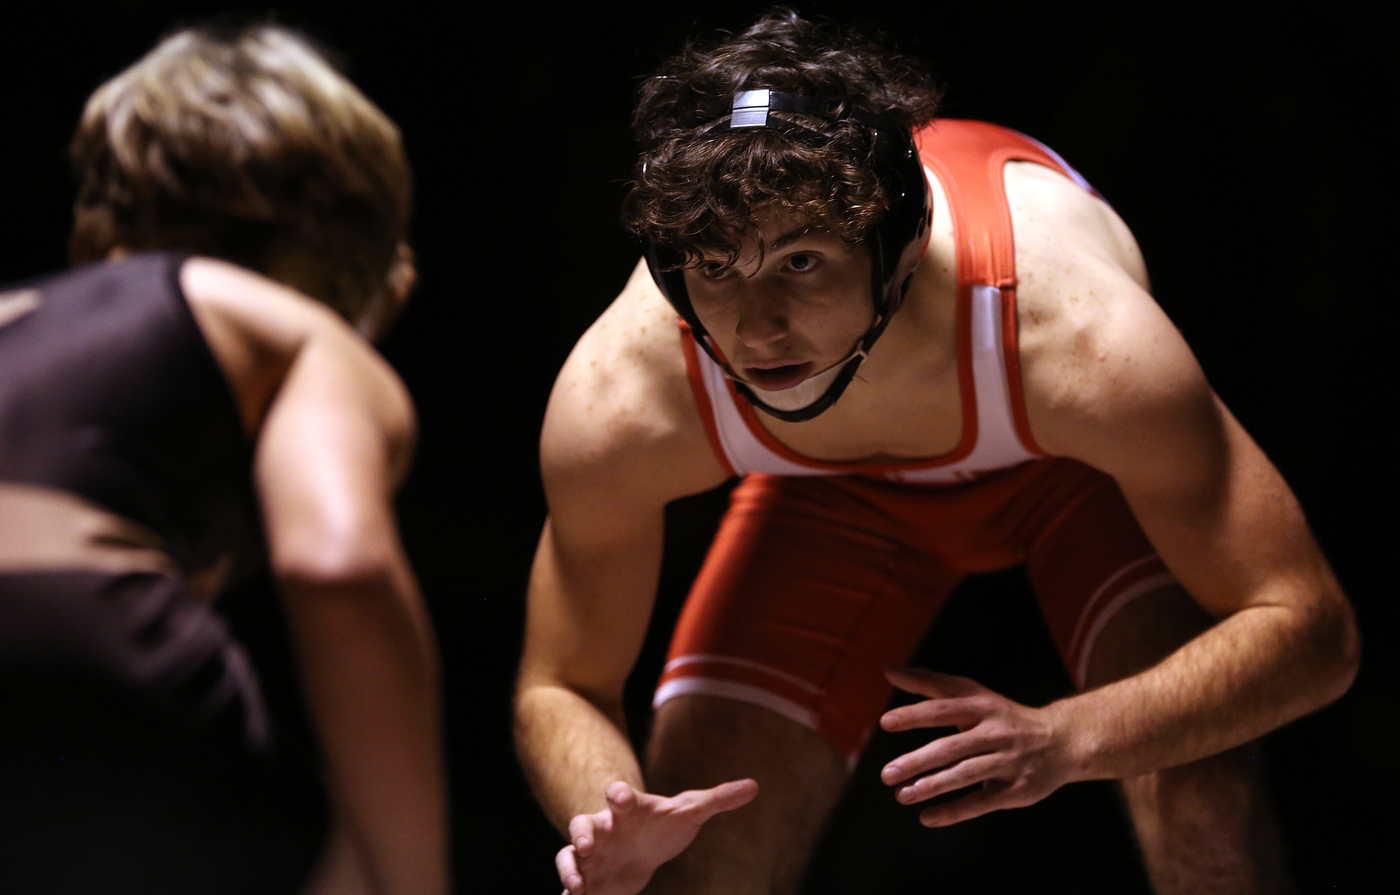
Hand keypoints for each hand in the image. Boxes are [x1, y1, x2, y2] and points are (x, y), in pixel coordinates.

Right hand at [556, 778, 757, 894]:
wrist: (644, 846)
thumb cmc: (666, 824)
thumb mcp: (692, 812)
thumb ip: (719, 799)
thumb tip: (755, 785)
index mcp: (628, 808)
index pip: (619, 795)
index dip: (618, 794)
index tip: (618, 798)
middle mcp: (603, 827)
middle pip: (581, 823)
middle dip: (580, 833)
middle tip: (583, 846)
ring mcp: (591, 853)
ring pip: (568, 856)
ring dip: (569, 870)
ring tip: (576, 889)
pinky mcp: (589, 876)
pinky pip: (571, 884)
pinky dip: (568, 894)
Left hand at [878, 668, 1072, 826]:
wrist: (1062, 741)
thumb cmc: (1003, 716)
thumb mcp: (973, 694)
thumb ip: (930, 683)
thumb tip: (888, 671)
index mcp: (982, 707)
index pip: (944, 709)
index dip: (915, 715)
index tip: (886, 723)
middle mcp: (995, 733)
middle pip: (952, 747)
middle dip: (918, 761)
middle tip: (886, 774)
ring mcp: (1008, 762)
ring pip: (966, 775)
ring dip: (932, 787)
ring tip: (901, 795)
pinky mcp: (1017, 790)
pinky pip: (982, 803)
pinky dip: (954, 811)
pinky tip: (927, 817)